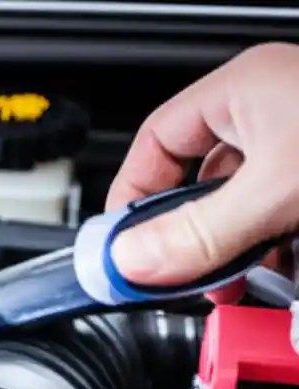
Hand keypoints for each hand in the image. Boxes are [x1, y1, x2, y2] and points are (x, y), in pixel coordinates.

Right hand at [106, 42, 298, 285]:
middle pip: (198, 183)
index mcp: (244, 88)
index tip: (123, 246)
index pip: (154, 141)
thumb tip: (130, 258)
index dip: (132, 196)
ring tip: (241, 283)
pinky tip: (284, 273)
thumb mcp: (277, 192)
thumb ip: (199, 231)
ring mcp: (298, 147)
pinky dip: (280, 251)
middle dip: (192, 238)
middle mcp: (272, 110)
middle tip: (181, 276)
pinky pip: (283, 218)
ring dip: (239, 253)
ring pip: (244, 208)